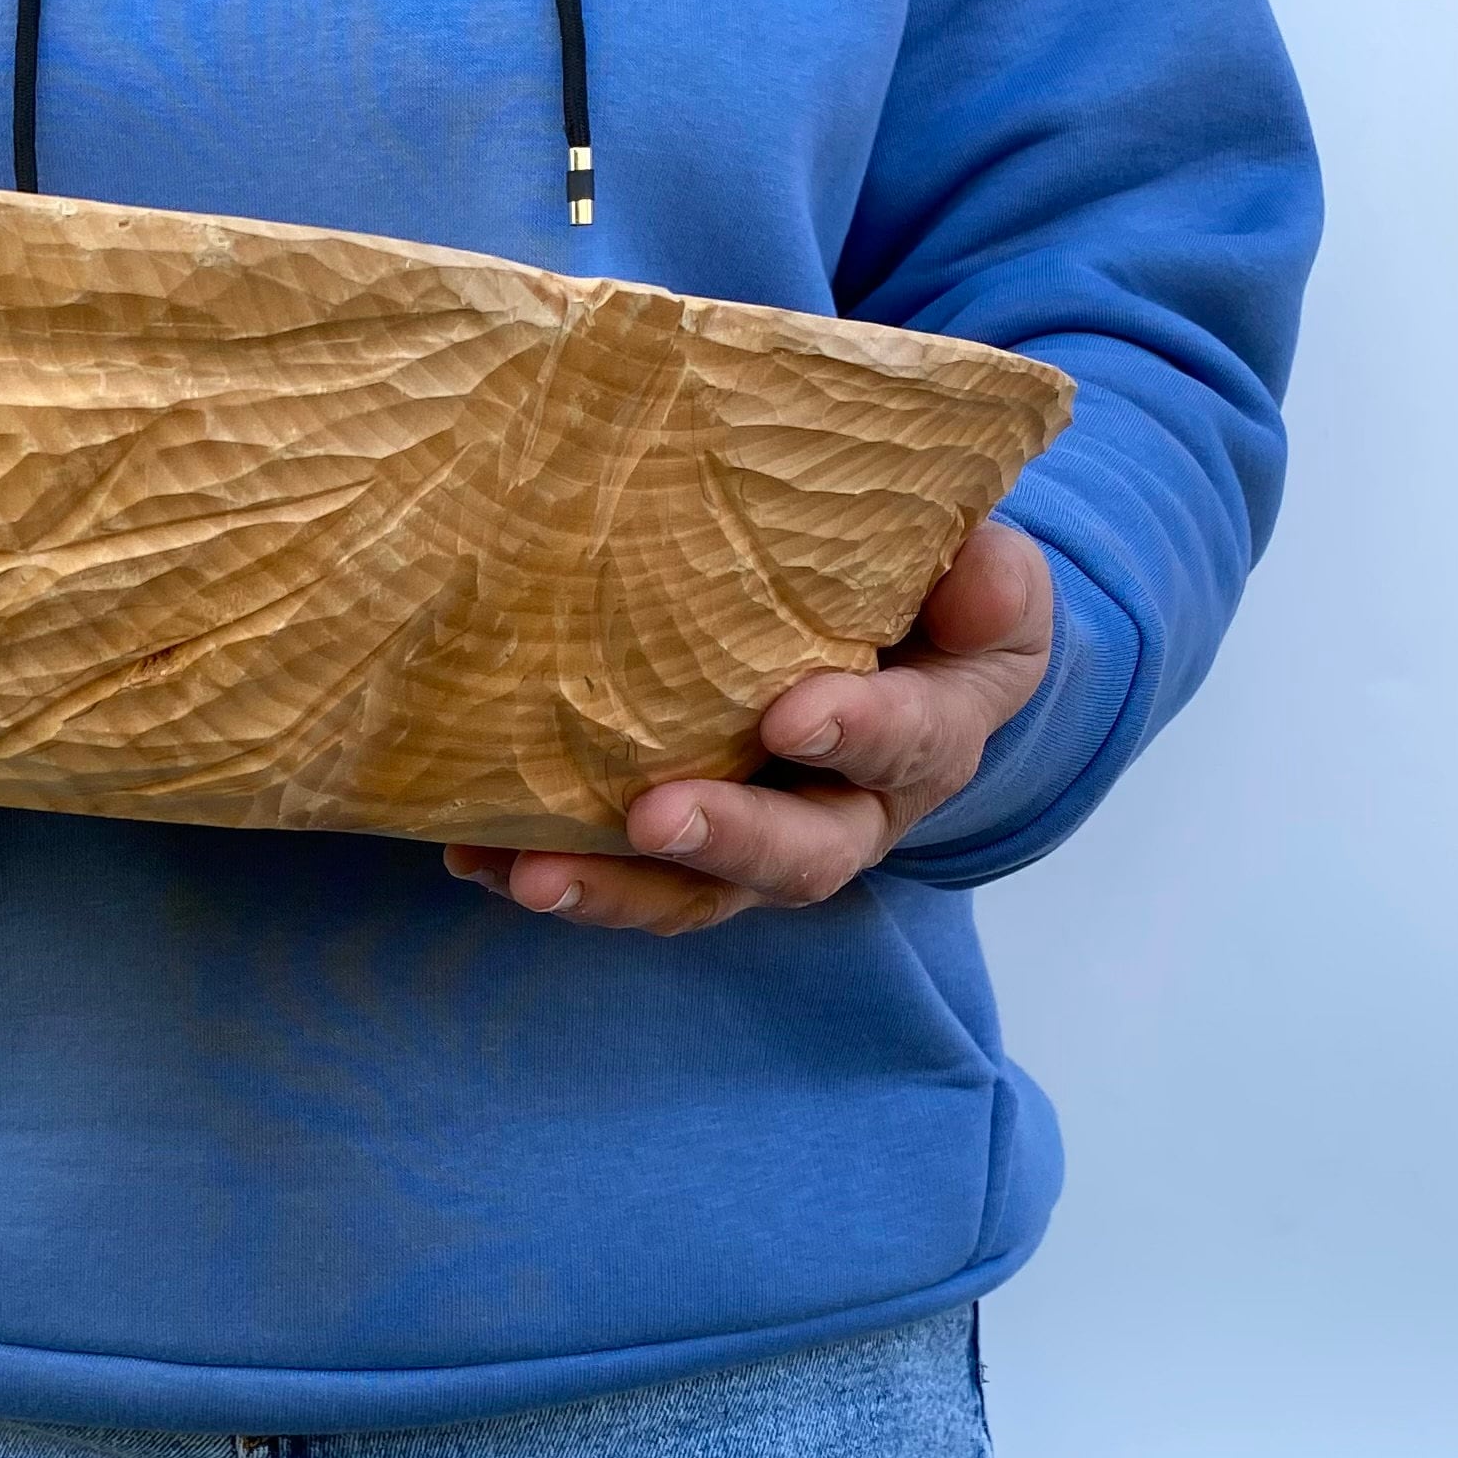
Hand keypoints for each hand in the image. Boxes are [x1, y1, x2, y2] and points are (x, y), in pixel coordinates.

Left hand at [444, 521, 1053, 936]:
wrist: (907, 643)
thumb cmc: (934, 589)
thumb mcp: (980, 566)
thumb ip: (979, 570)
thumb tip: (973, 577)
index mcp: (935, 731)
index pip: (909, 741)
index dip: (857, 732)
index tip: (791, 717)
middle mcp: (857, 809)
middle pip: (804, 854)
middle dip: (726, 840)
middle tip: (654, 818)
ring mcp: (767, 836)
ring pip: (702, 891)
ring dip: (617, 887)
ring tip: (531, 874)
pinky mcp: (691, 844)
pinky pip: (630, 876)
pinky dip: (557, 870)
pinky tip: (477, 855)